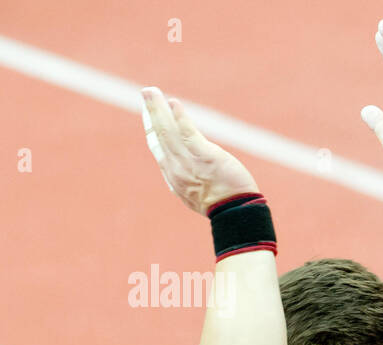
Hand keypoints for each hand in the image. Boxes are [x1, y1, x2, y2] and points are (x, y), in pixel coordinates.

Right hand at [140, 86, 260, 214]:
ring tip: (151, 91)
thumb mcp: (195, 196)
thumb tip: (180, 176)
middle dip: (151, 112)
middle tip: (146, 92)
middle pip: (158, 135)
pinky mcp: (205, 157)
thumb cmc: (222, 206)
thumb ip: (186, 182)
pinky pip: (187, 133)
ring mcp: (189, 163)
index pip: (157, 148)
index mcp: (173, 177)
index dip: (151, 128)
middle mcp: (176, 168)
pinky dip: (178, 117)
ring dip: (157, 109)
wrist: (236, 214)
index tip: (147, 114)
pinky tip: (173, 103)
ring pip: (167, 131)